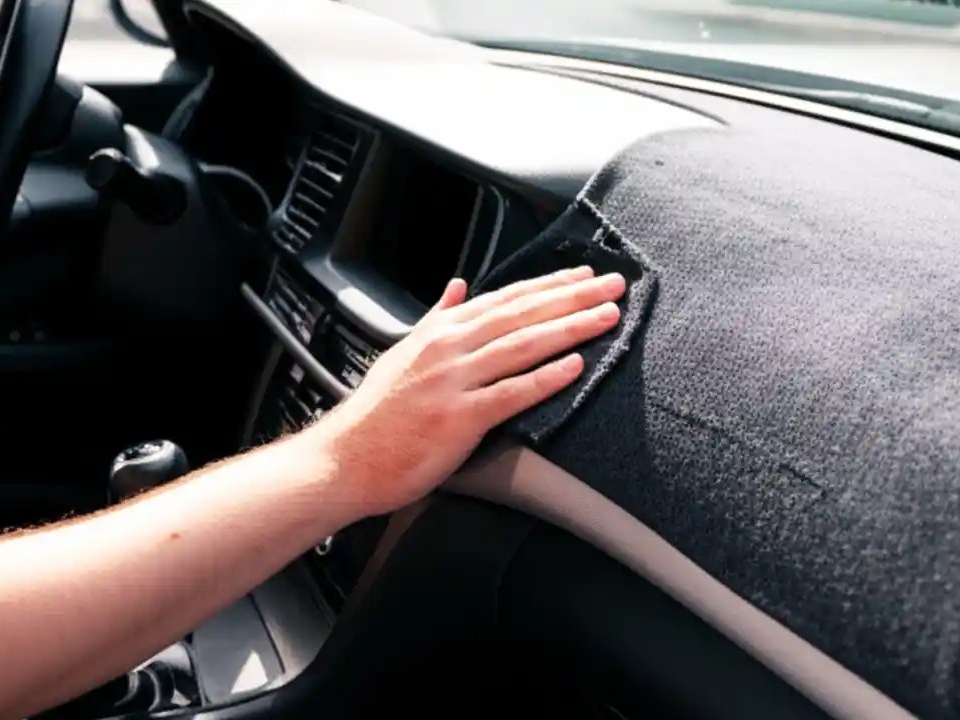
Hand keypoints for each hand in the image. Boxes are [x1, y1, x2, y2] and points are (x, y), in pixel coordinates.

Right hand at [306, 266, 625, 518]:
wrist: (346, 459)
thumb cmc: (376, 413)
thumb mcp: (402, 352)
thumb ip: (435, 318)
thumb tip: (457, 287)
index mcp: (440, 332)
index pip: (505, 298)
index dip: (548, 285)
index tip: (583, 276)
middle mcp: (449, 349)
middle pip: (522, 314)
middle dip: (572, 297)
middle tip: (613, 286)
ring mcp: (454, 382)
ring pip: (522, 345)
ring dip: (569, 327)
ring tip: (607, 317)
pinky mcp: (458, 419)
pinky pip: (511, 393)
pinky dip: (545, 378)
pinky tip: (575, 365)